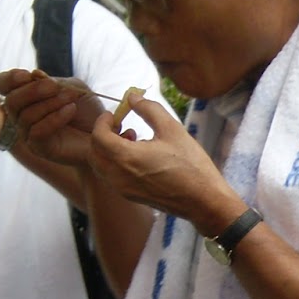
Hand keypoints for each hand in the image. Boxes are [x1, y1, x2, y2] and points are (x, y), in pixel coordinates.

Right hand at [0, 68, 107, 166]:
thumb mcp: (73, 88)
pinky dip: (55, 118)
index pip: (2, 86)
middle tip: (55, 87)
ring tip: (72, 100)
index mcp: (27, 97)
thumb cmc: (88, 112)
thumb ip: (54, 81)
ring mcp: (28, 133)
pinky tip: (71, 111)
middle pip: (11, 101)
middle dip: (34, 91)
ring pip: (26, 115)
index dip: (9, 79)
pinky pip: (37, 131)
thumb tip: (34, 74)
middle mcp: (22, 115)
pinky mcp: (38, 148)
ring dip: (50, 103)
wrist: (105, 135)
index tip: (26, 75)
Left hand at [87, 95, 241, 232]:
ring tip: (131, 139)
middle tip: (120, 124)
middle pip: (94, 152)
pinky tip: (138, 156)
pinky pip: (110, 176)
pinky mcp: (130, 196)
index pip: (98, 136)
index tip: (115, 114)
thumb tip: (132, 97)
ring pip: (100, 165)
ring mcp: (122, 188)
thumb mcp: (172, 130)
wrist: (203, 201)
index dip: (103, 121)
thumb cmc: (191, 164)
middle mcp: (118, 175)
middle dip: (102, 134)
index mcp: (126, 157)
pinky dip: (114, 162)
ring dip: (107, 149)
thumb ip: (149, 109)